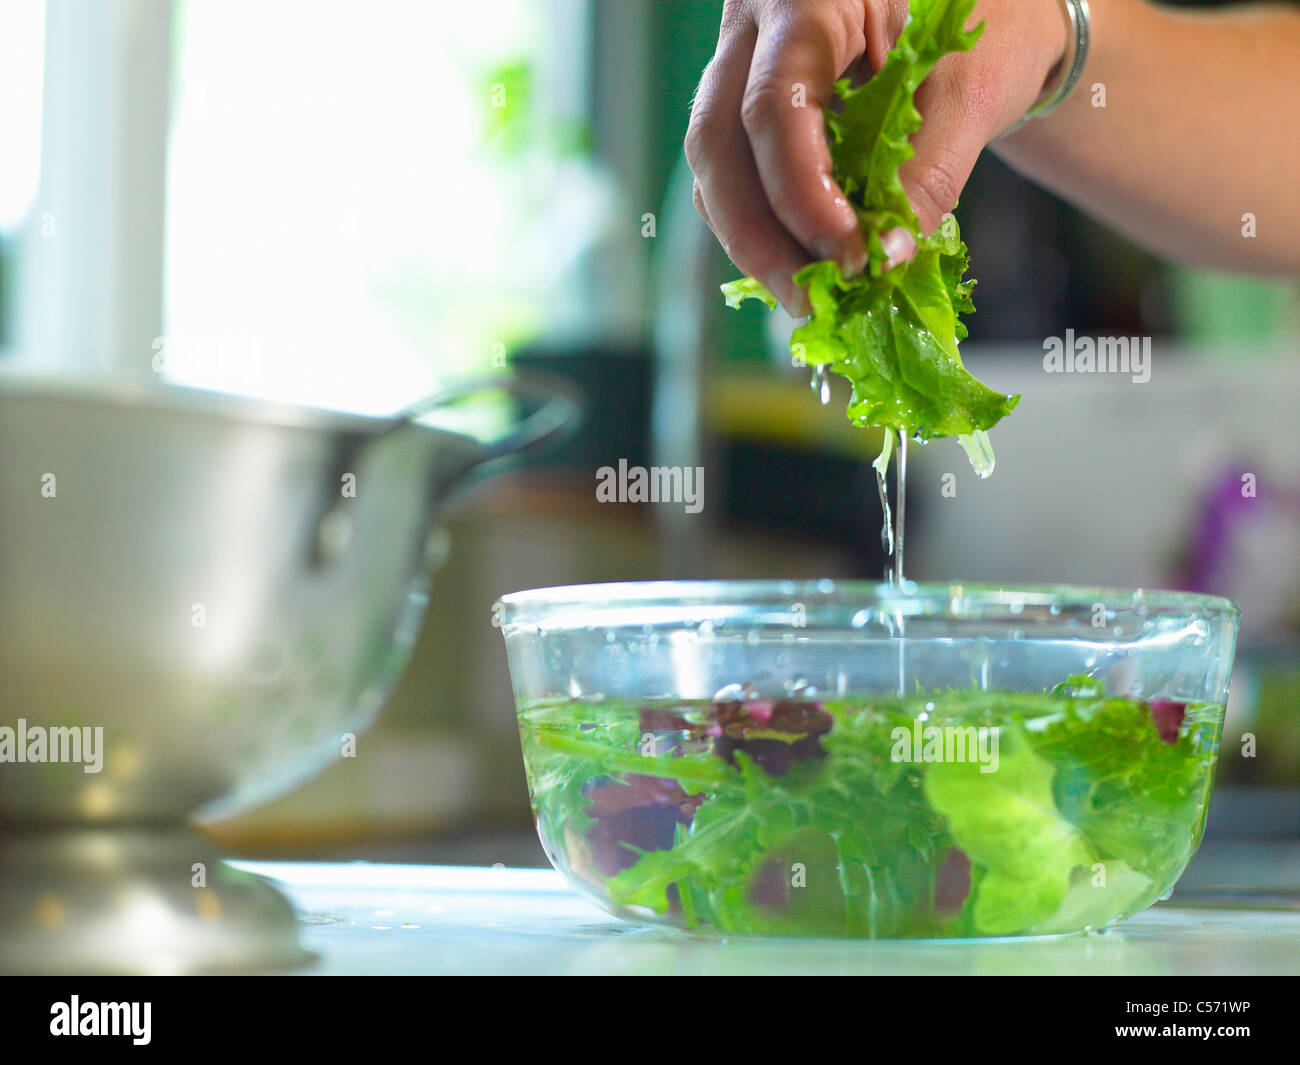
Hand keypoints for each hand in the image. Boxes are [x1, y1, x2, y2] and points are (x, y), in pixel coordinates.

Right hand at [685, 0, 1068, 315]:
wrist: (984, 12)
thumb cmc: (985, 23)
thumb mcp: (970, 89)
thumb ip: (928, 172)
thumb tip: (885, 261)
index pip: (774, 105)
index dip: (801, 194)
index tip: (848, 257)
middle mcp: (756, 25)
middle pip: (718, 143)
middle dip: (759, 235)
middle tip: (809, 298)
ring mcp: (743, 66)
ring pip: (716, 168)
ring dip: (757, 240)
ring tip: (810, 291)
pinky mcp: (750, 106)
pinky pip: (736, 175)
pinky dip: (768, 226)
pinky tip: (806, 262)